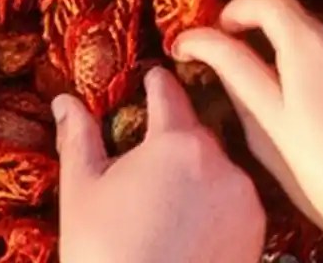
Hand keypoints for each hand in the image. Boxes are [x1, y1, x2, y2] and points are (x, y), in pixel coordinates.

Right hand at [54, 68, 265, 262]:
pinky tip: (189, 231)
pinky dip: (215, 209)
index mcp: (176, 142)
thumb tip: (64, 102)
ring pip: (218, 171)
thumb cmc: (104, 254)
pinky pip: (235, 204)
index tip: (153, 77)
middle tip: (147, 164)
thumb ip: (78, 138)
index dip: (157, 84)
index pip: (168, 94)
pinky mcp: (258, 233)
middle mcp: (220, 162)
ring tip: (166, 208)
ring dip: (197, 177)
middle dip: (173, 142)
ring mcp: (245, 199)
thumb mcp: (81, 193)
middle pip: (195, 135)